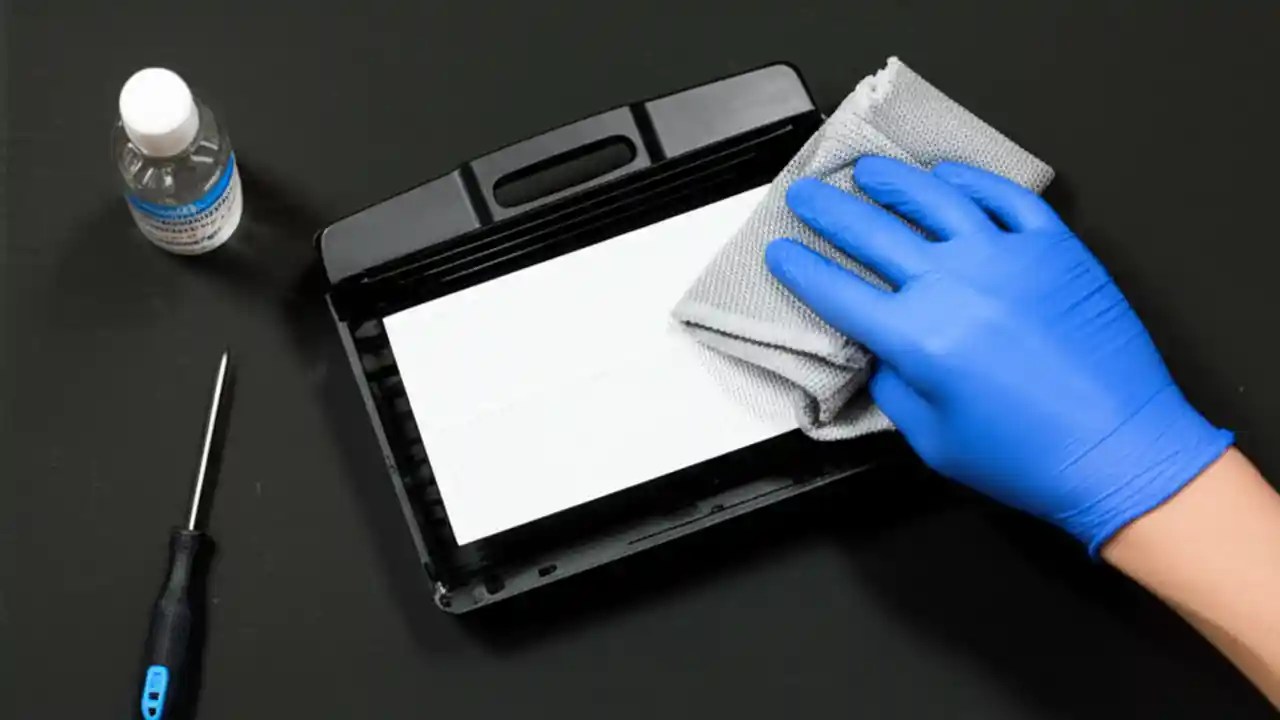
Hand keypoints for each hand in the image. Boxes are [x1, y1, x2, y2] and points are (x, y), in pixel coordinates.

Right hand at [765, 157, 1231, 552]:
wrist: (1120, 451)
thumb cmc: (1031, 456)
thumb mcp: (933, 438)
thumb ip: (894, 387)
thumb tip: (880, 352)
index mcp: (918, 338)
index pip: (837, 290)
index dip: (800, 268)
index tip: (782, 252)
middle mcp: (956, 286)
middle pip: (871, 231)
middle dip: (827, 210)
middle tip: (807, 195)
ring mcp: (1007, 258)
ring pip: (934, 198)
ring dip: (891, 180)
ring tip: (867, 171)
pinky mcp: (1055, 249)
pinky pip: (1004, 197)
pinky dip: (970, 180)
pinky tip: (947, 176)